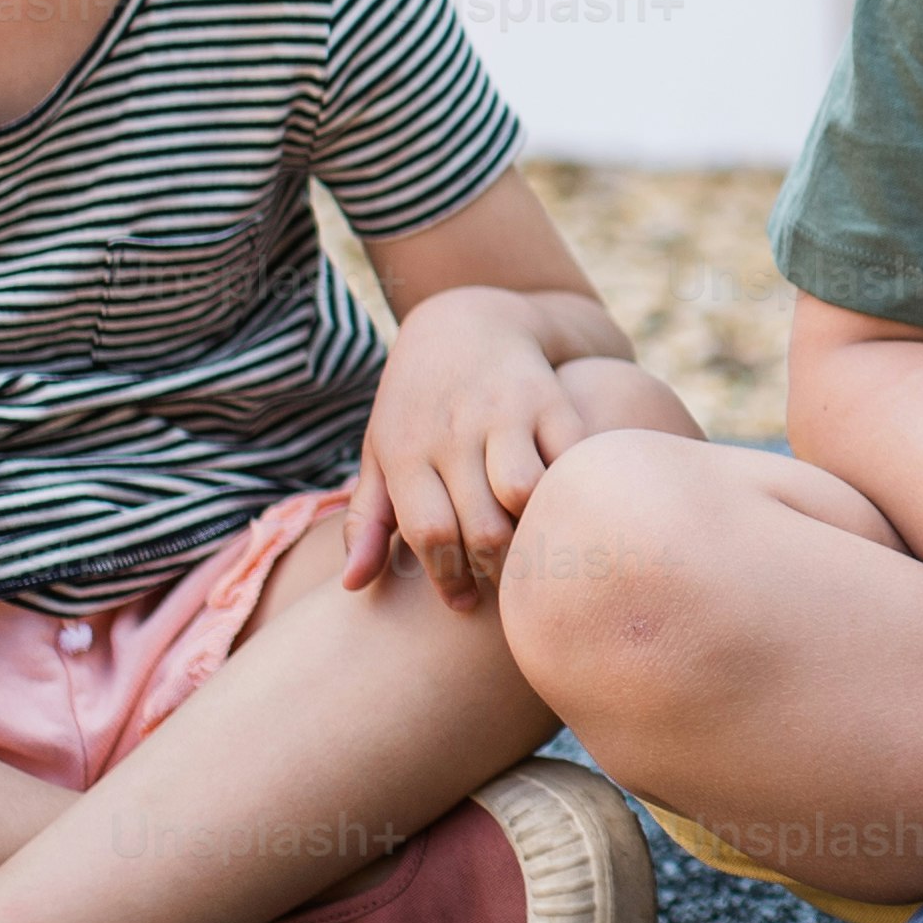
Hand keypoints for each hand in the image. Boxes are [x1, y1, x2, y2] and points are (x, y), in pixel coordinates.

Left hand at [345, 288, 586, 607]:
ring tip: (532, 552)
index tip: (463, 601)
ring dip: (532, 536)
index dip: (448, 579)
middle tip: (501, 582)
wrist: (466, 322)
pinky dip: (570, 495)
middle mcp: (454, 430)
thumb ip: (366, 520)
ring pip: (524, 494)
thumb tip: (352, 587)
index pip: (429, 532)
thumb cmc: (415, 405)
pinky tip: (563, 512)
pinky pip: (569, 460)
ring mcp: (505, 413)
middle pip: (480, 525)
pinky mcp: (551, 401)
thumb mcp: (380, 452)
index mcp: (407, 449)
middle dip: (493, 570)